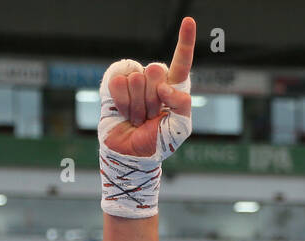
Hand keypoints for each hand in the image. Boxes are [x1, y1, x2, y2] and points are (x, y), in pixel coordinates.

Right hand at [101, 18, 195, 157]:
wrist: (132, 153)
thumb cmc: (158, 141)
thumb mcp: (180, 128)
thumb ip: (182, 105)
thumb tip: (164, 87)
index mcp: (174, 87)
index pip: (182, 61)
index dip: (185, 41)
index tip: (189, 21)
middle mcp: (155, 79)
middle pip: (157, 70)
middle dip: (153, 99)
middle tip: (150, 116)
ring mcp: (135, 79)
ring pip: (137, 79)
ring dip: (137, 106)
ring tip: (138, 118)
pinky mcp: (115, 83)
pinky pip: (119, 83)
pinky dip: (122, 103)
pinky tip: (125, 113)